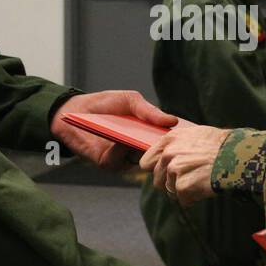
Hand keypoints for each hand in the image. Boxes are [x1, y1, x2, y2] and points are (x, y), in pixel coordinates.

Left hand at [50, 91, 176, 170]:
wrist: (72, 111)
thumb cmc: (104, 104)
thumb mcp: (130, 101)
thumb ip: (150, 111)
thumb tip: (173, 120)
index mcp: (145, 134)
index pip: (166, 140)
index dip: (179, 139)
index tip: (193, 135)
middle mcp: (137, 149)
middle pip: (156, 154)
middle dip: (165, 148)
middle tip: (176, 142)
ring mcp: (123, 158)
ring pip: (140, 160)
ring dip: (144, 150)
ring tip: (151, 140)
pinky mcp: (108, 164)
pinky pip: (120, 162)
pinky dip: (122, 150)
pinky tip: (123, 139)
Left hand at [139, 121, 229, 205]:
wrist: (237, 155)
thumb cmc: (221, 145)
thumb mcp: (195, 134)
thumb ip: (177, 144)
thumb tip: (166, 155)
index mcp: (169, 140)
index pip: (146, 162)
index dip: (156, 170)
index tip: (165, 173)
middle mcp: (168, 155)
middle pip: (157, 180)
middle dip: (171, 183)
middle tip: (190, 179)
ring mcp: (174, 171)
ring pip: (171, 190)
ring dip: (184, 190)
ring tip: (201, 180)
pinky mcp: (182, 186)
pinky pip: (183, 199)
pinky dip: (193, 198)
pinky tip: (205, 187)